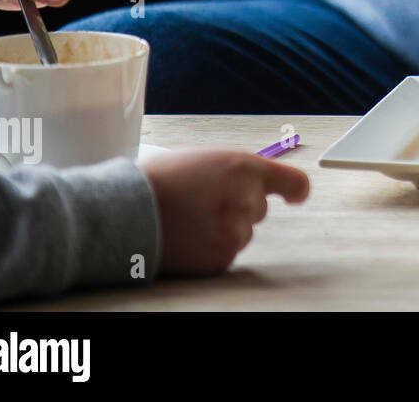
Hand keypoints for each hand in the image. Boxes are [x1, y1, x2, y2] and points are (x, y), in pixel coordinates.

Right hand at [140, 149, 309, 275]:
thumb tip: (254, 184)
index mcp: (245, 168)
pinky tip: (187, 238)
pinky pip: (225, 254)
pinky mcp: (221, 259)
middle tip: (202, 202)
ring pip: (241, 233)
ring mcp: (235, 232)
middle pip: (259, 209)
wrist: (124, 211)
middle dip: (238, 207)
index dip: (295, 191)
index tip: (294, 197)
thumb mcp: (205, 160)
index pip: (295, 182)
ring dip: (223, 229)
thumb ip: (236, 172)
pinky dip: (209, 249)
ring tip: (188, 219)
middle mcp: (247, 200)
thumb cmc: (159, 180)